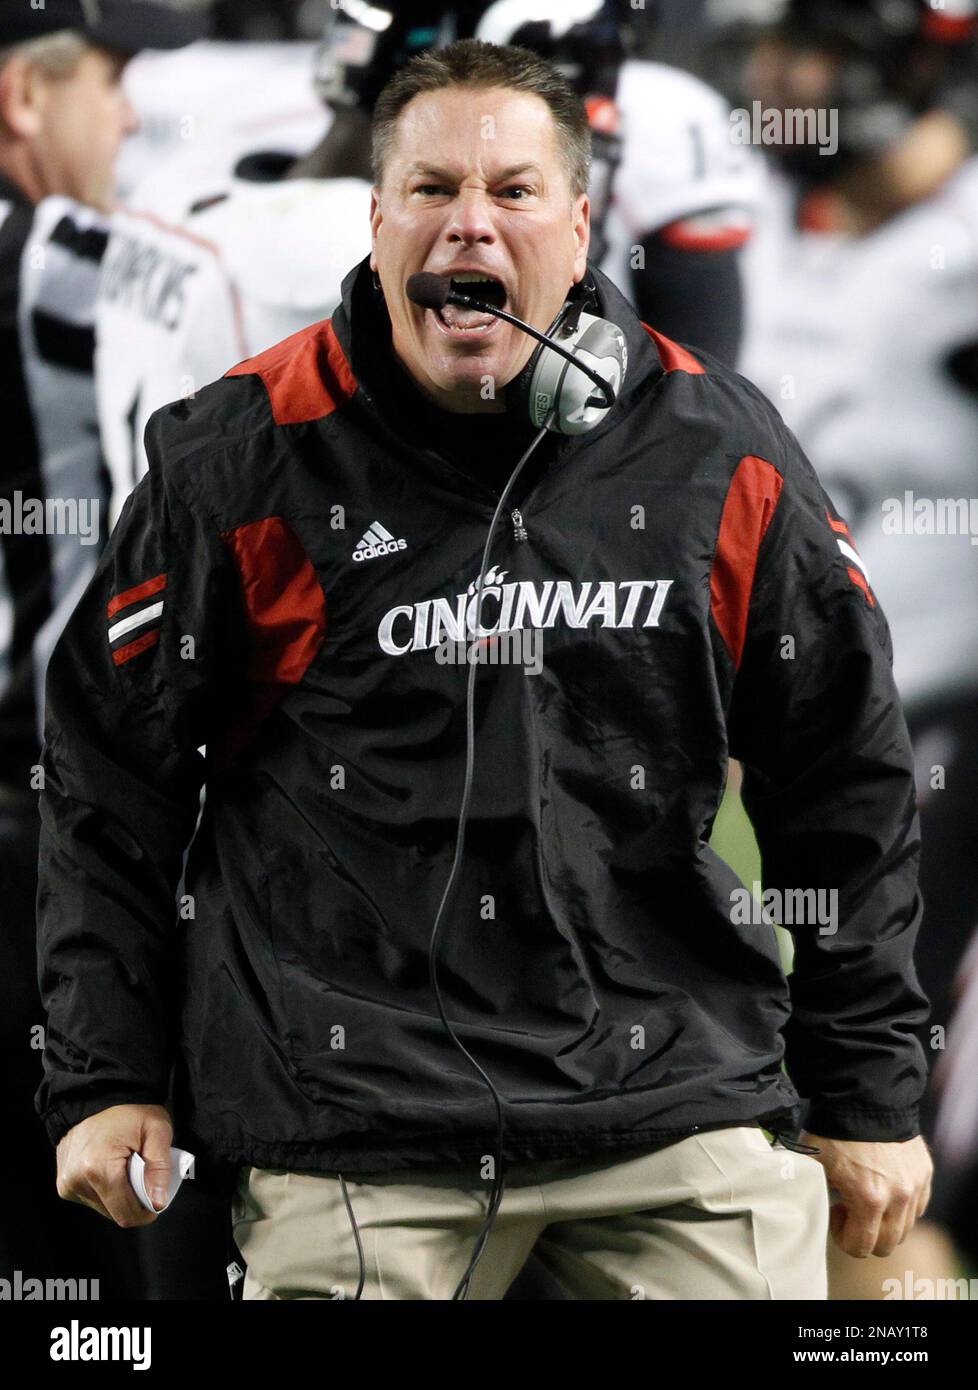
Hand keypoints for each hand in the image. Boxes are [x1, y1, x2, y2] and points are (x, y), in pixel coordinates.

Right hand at [55, 1103, 172, 1227]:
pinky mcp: (64, 1183)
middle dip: (134, 1199)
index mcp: (98, 1168)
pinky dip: (107, 1188)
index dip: (147, 1210)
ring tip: (126, 1165)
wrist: (97, 1092)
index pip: (126, 1214)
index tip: (158, 1194)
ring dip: (120, 1193)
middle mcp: (77, 1180)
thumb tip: (159, 1201)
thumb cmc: (129, 1108)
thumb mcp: (157, 1129)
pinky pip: (93, 1198)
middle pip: (115, 1213)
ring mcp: (67, 1183)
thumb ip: (160, 1168)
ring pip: (104, 1207)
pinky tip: (111, 1166)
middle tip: (143, 1172)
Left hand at [800, 1131, 932, 1257]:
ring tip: (867, 1195)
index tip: (836, 1213)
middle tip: (850, 1208)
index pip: (861, 1247)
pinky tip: (884, 1185)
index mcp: (869, 1198)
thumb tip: (801, 1204)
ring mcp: (915, 1185)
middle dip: (865, 1234)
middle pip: (887, 1244)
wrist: (864, 1095)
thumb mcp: (813, 1162)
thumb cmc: (833, 1129)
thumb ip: (810, 1190)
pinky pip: (917, 1206)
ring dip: (885, 1222)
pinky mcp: (925, 1173)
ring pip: (905, 1228)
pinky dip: (902, 1206)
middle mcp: (899, 1197)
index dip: (843, 1237)